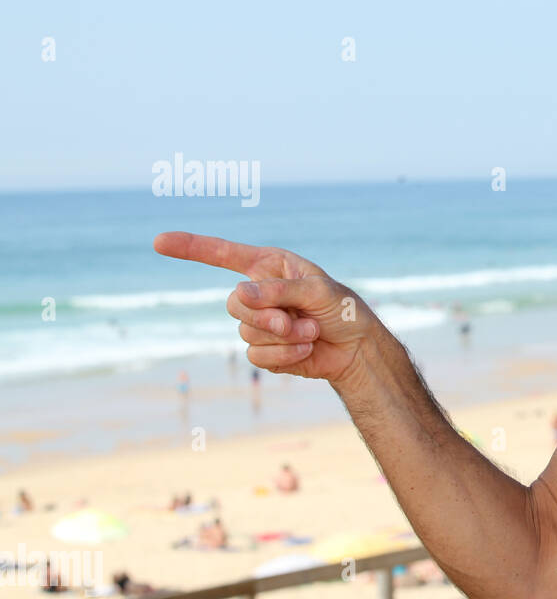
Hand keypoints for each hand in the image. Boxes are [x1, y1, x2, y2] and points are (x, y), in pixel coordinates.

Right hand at [153, 231, 377, 382]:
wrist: (356, 348)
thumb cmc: (342, 309)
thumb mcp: (318, 291)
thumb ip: (280, 290)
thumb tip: (240, 294)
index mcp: (269, 266)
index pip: (222, 254)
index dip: (191, 248)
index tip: (159, 242)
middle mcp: (259, 292)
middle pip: (234, 305)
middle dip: (266, 317)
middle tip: (296, 321)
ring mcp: (259, 322)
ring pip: (245, 333)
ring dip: (282, 337)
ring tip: (310, 332)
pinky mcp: (264, 350)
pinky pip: (256, 356)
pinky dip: (284, 355)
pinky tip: (306, 349)